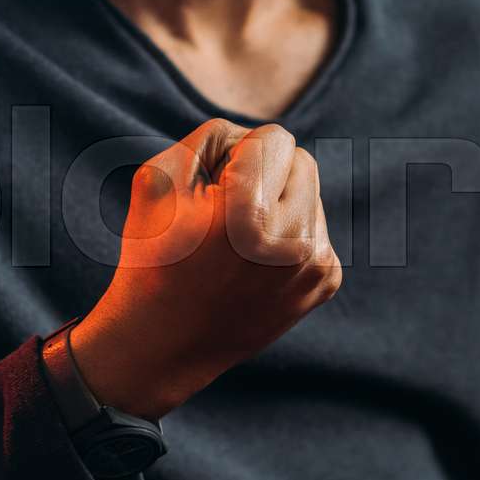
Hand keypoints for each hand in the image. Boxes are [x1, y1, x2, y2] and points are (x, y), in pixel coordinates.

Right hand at [58, 119, 341, 420]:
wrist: (165, 343)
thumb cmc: (155, 254)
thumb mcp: (157, 178)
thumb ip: (213, 135)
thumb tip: (260, 139)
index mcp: (250, 214)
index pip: (275, 137)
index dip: (238, 152)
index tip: (214, 183)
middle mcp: (293, 242)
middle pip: (303, 161)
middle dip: (268, 172)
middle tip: (227, 209)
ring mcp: (315, 266)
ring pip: (312, 194)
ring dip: (281, 202)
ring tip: (239, 240)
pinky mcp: (325, 283)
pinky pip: (317, 229)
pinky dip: (291, 234)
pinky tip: (255, 263)